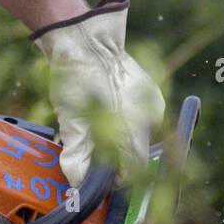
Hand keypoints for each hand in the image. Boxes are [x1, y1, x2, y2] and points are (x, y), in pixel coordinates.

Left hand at [31, 0, 164, 189]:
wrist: (84, 40)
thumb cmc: (75, 79)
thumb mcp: (71, 120)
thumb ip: (79, 155)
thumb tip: (80, 184)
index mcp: (132, 128)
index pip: (133, 171)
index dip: (114, 181)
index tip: (99, 181)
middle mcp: (149, 118)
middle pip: (137, 155)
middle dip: (117, 161)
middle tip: (94, 158)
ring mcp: (152, 103)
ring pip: (140, 136)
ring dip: (122, 141)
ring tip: (98, 130)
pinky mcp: (150, 92)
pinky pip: (142, 118)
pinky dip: (127, 123)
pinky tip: (108, 113)